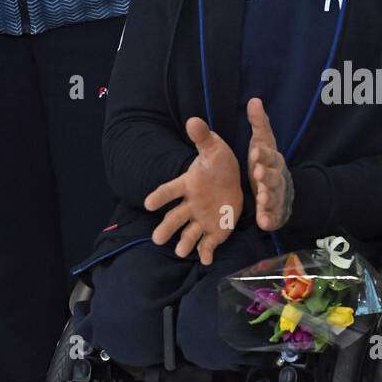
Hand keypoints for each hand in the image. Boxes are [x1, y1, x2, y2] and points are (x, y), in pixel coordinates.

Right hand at [144, 117, 242, 265]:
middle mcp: (190, 205)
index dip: (159, 197)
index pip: (169, 191)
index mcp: (188, 185)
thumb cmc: (219, 164)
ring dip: (184, 243)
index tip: (148, 203)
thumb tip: (193, 120)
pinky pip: (208, 244)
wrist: (233, 180)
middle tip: (156, 239)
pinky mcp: (214, 231)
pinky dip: (206, 253)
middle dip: (166, 228)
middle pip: (174, 218)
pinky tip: (205, 261)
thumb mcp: (214, 149)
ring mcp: (201, 220)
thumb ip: (203, 138)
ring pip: (189, 233)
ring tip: (178, 252)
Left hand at [246, 98, 292, 230]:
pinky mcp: (273, 212)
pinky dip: (269, 219)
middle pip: (273, 177)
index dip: (263, 155)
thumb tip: (254, 99)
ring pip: (274, 197)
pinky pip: (272, 217)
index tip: (254, 152)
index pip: (269, 156)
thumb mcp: (262, 143)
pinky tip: (263, 223)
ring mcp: (276, 196)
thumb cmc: (267, 162)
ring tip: (261, 199)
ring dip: (268, 198)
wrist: (283, 188)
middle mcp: (277, 177)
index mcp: (273, 160)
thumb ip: (259, 124)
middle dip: (267, 175)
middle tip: (258, 174)